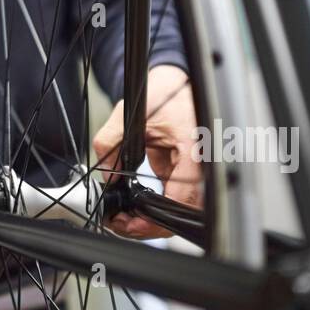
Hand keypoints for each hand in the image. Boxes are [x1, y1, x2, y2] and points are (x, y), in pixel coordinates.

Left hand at [92, 64, 200, 239]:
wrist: (174, 84)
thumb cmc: (161, 94)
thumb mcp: (127, 115)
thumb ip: (111, 144)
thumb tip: (108, 177)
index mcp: (194, 147)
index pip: (185, 195)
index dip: (158, 215)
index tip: (133, 222)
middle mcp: (201, 163)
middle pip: (186, 211)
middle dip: (155, 224)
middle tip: (124, 226)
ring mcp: (196, 171)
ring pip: (182, 209)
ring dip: (155, 219)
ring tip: (126, 221)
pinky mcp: (186, 174)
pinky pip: (175, 199)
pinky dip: (156, 207)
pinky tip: (135, 209)